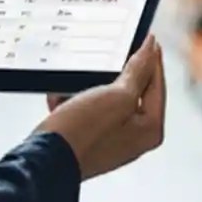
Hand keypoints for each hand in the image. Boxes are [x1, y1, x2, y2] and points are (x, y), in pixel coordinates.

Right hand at [37, 36, 166, 180]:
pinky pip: (86, 111)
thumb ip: (138, 72)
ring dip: (89, 87)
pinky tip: (62, 98)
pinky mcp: (89, 141)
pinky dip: (74, 101)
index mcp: (150, 129)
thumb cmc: (83, 133)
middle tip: (112, 54)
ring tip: (76, 81)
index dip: (151, 59)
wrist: (44, 161)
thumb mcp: (117, 95)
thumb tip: (150, 51)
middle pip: (132, 92)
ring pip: (105, 100)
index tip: (148, 39)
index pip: (157, 84)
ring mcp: (111, 141)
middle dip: (115, 74)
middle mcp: (134, 138)